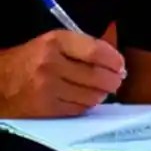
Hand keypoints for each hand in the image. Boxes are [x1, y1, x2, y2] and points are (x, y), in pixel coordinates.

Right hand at [0, 31, 124, 117]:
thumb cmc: (30, 60)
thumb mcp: (53, 44)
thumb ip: (83, 48)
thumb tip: (116, 62)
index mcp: (54, 42)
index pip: (96, 51)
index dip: (114, 60)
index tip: (120, 65)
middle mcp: (51, 64)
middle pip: (99, 76)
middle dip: (114, 80)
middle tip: (115, 80)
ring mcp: (49, 88)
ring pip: (93, 95)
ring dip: (102, 94)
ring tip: (99, 90)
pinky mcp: (48, 108)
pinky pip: (81, 108)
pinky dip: (87, 104)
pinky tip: (84, 98)